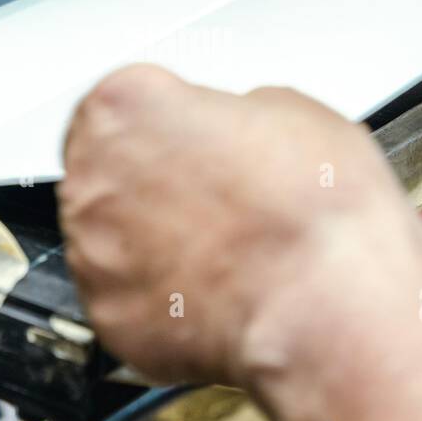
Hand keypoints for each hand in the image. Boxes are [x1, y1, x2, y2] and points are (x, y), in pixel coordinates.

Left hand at [58, 63, 416, 385]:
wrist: (327, 304)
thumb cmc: (314, 211)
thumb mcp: (291, 111)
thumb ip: (235, 112)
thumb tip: (238, 130)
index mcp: (125, 109)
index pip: (120, 103)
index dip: (167, 123)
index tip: (194, 138)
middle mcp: (93, 180)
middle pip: (106, 172)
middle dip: (152, 182)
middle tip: (214, 196)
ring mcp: (94, 255)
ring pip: (110, 240)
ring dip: (150, 242)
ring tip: (222, 250)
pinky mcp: (109, 317)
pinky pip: (126, 299)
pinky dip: (159, 299)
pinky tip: (214, 293)